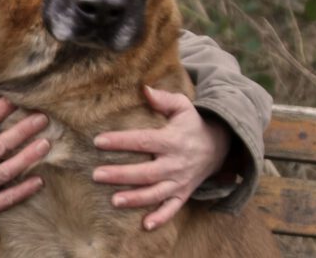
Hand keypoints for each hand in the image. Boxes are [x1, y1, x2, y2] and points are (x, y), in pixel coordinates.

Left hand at [91, 86, 229, 230]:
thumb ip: (164, 99)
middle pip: (146, 172)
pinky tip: (145, 225)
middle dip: (121, 175)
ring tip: (114, 201)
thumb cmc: (192, 124)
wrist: (219, 147)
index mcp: (172, 141)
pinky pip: (173, 208)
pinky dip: (161, 218)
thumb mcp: (183, 107)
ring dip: (136, 199)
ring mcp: (180, 181)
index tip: (98, 141)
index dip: (121, 141)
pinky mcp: (183, 193)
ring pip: (156, 193)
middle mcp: (175, 163)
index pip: (143, 141)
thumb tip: (144, 89)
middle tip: (96, 175)